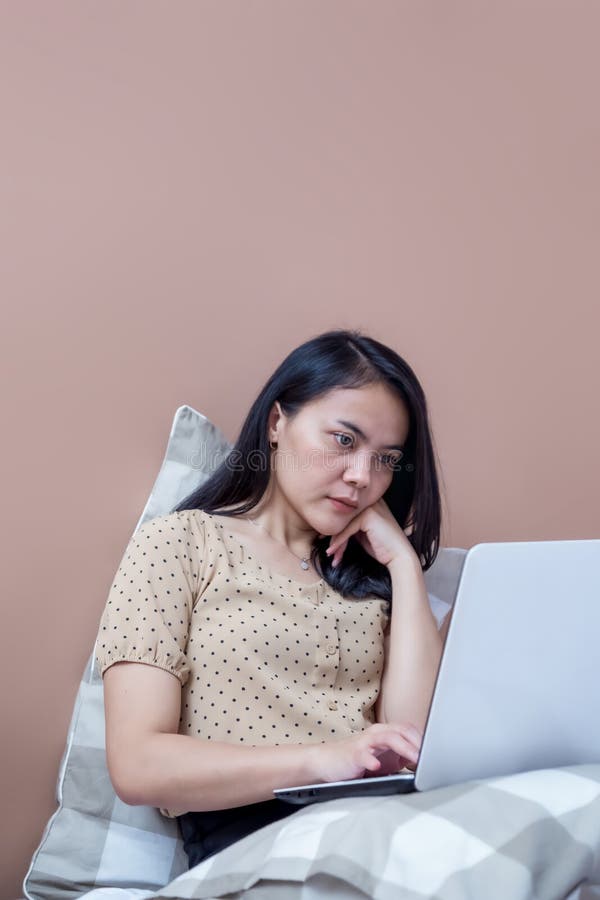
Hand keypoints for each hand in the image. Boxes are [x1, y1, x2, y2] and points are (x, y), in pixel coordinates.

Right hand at [306, 722, 421, 783]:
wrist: (328, 763)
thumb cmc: (358, 761)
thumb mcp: (385, 759)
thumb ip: (402, 758)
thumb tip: (426, 765)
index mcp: (386, 733)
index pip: (409, 730)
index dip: (423, 739)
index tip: (436, 752)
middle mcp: (376, 733)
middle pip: (401, 730)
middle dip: (418, 742)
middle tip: (431, 757)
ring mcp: (365, 742)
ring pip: (387, 737)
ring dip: (403, 748)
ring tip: (415, 759)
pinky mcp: (353, 754)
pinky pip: (364, 754)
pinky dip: (371, 759)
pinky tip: (377, 766)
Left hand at [325, 497, 416, 569]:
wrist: (400, 558)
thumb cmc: (383, 548)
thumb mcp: (363, 533)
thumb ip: (351, 526)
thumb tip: (329, 528)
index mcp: (370, 503)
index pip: (346, 514)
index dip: (335, 528)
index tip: (323, 539)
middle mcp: (371, 501)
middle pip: (344, 518)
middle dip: (334, 537)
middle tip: (329, 552)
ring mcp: (370, 506)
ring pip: (344, 524)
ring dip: (335, 542)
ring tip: (331, 555)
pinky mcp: (369, 516)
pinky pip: (347, 529)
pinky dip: (339, 542)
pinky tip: (334, 553)